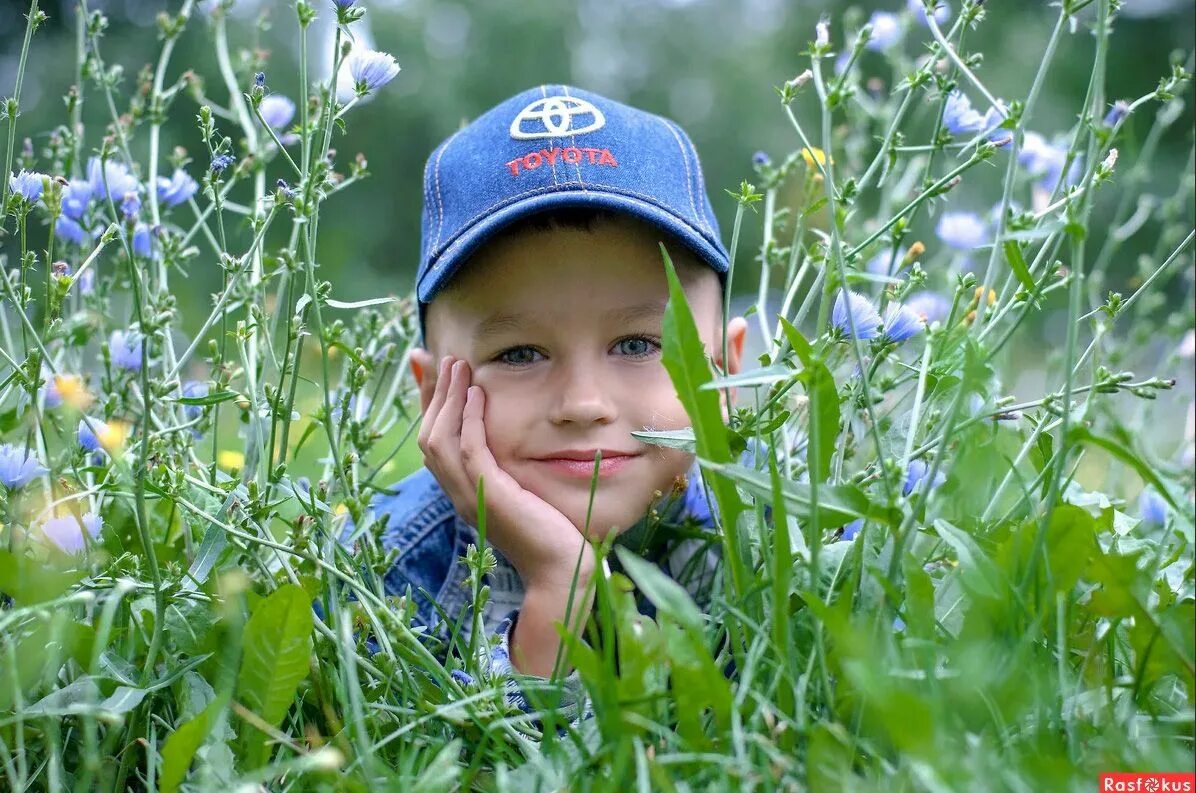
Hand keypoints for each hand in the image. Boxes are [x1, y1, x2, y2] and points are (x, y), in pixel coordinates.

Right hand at [417, 355, 595, 589]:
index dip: (428, 404)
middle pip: (429, 435)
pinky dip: (468, 420)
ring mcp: (470, 497)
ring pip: (441, 440)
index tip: (427, 368)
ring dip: (447, 398)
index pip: (435, 441)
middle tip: (440, 356)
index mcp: (464, 493)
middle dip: (432, 393)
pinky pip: (469, 451)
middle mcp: (459, 495)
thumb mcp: (524, 494)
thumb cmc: (552, 535)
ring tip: (457, 364)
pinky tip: (476, 393)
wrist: (561, 572)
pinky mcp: (490, 496)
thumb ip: (511, 470)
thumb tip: (511, 443)